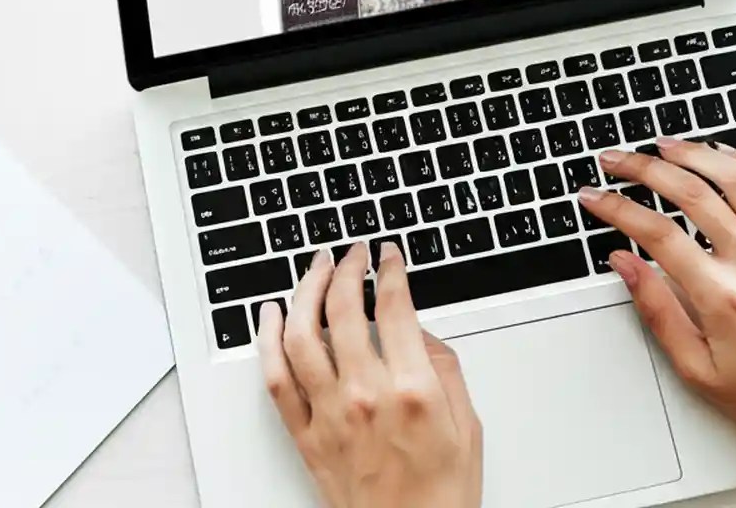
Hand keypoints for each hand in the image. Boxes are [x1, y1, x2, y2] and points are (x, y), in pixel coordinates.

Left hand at [257, 242, 482, 507]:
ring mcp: (330, 414)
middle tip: (352, 253)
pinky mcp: (306, 435)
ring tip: (315, 268)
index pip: (395, 307)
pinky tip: (270, 315)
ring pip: (302, 334)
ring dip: (305, 291)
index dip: (390, 270)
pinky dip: (267, 340)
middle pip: (344, 310)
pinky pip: (275, 378)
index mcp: (413, 390)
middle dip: (348, 268)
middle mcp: (366, 396)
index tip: (388, 256)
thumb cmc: (441, 496)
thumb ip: (444, 369)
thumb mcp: (468, 427)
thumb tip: (419, 331)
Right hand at [579, 138, 735, 444]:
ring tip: (665, 145)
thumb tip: (627, 267)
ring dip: (696, 153)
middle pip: (690, 194)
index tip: (594, 197)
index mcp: (721, 297)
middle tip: (616, 160)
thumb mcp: (701, 372)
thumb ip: (659, 314)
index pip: (655, 234)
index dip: (616, 208)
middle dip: (643, 169)